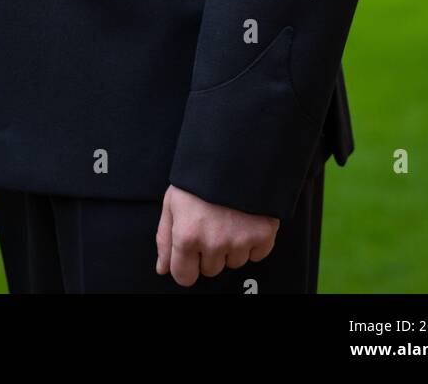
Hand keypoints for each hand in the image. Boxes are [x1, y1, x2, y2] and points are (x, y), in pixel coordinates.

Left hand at [155, 184, 278, 286]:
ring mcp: (240, 239)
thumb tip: (163, 268)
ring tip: (229, 216)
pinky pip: (257, 254)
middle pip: (211, 270)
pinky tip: (246, 219)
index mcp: (187, 235)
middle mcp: (214, 242)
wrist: (237, 149)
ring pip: (234, 262)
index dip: (186, 265)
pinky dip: (253, 241)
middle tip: (212, 223)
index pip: (185, 277)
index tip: (191, 252)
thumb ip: (165, 238)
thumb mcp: (173, 201)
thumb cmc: (200, 174)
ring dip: (232, 246)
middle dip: (210, 251)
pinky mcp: (264, 234)